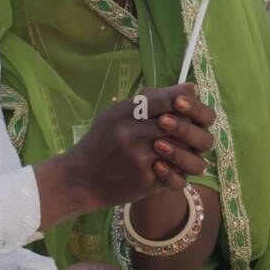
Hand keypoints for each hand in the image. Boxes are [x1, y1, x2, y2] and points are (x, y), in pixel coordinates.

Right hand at [65, 83, 216, 209]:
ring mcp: (141, 159)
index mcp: (125, 114)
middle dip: (188, 125)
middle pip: (179, 123)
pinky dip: (179, 171)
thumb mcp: (115, 113)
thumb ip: (147, 100)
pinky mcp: (146, 181)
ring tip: (183, 147)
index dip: (182, 98)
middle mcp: (133, 134)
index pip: (163, 99)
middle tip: (189, 125)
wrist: (80, 179)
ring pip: (184, 150)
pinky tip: (172, 166)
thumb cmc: (101, 141)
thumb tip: (189, 88)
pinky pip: (177, 176)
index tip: (187, 98)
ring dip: (188, 149)